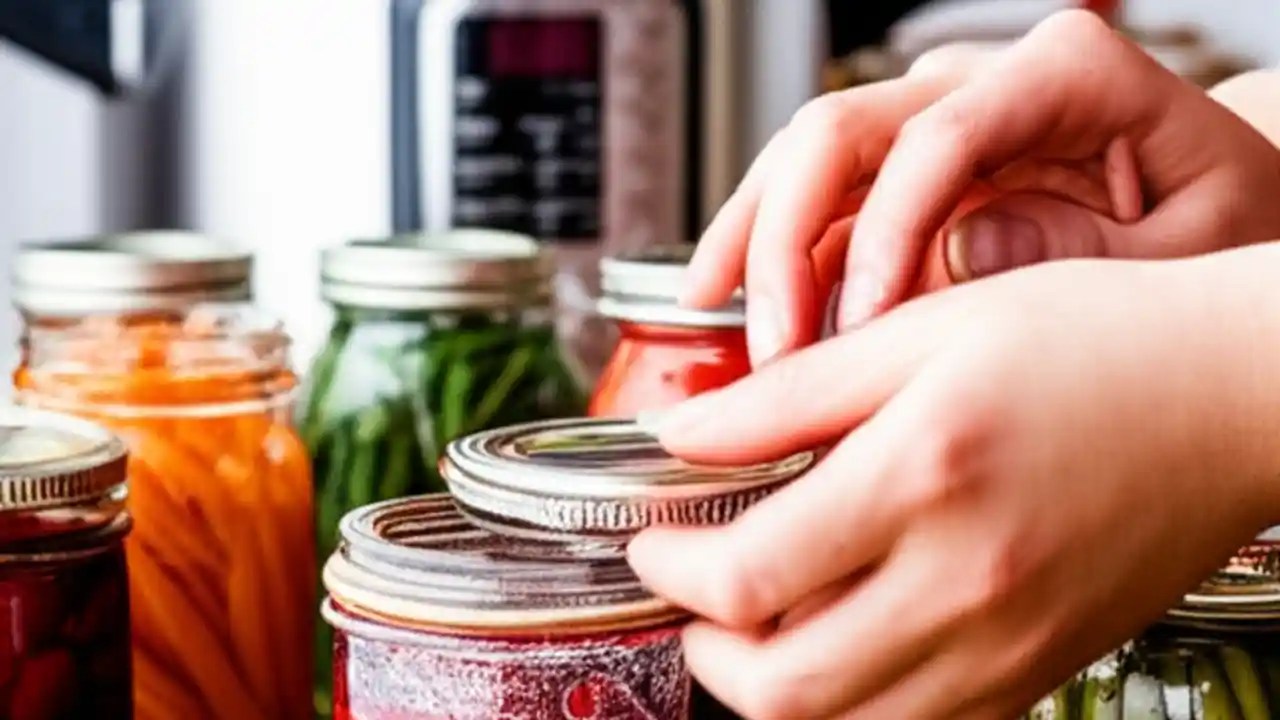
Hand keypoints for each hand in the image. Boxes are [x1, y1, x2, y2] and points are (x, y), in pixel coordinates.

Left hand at [629, 245, 1279, 718]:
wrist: (1232, 395)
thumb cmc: (1094, 341)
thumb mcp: (925, 329)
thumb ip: (791, 392)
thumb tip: (687, 436)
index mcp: (923, 477)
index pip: (746, 577)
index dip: (670, 566)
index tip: (653, 535)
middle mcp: (965, 582)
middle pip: (780, 687)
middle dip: (704, 650)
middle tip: (690, 593)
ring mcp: (1008, 643)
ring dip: (771, 685)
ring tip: (756, 618)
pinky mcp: (1039, 668)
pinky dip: (855, 700)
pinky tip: (845, 635)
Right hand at [683, 10, 1279, 364]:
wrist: (1227, 212)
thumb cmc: (1224, 221)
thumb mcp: (1188, 247)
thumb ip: (1076, 250)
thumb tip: (947, 260)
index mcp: (1064, 74)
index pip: (935, 142)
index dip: (880, 239)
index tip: (859, 331)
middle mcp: (980, 81)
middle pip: (839, 133)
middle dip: (787, 241)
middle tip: (776, 346)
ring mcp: (932, 120)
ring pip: (806, 158)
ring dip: (753, 240)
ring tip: (715, 317)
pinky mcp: (904, 171)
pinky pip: (816, 201)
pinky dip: (766, 249)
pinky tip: (723, 297)